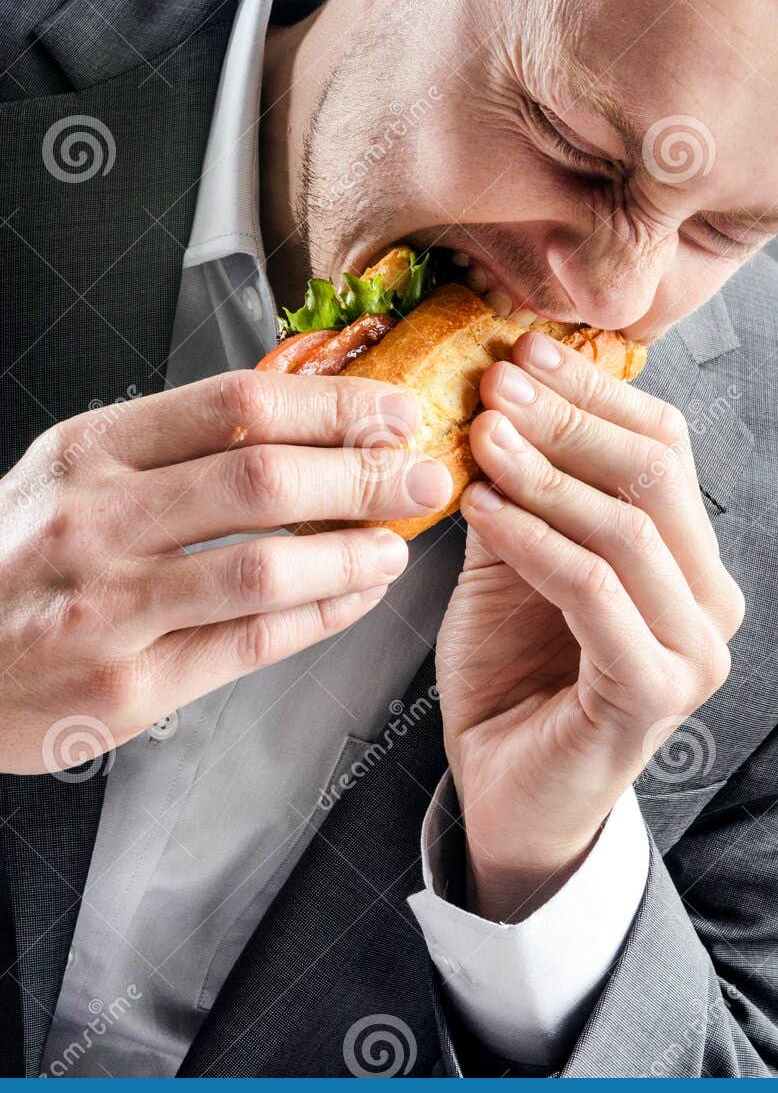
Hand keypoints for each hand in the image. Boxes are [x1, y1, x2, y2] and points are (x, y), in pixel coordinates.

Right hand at [0, 371, 451, 773]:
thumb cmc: (18, 558)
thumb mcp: (74, 472)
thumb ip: (173, 446)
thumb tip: (308, 420)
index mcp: (91, 449)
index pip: (236, 405)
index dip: (332, 404)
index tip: (392, 410)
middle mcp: (97, 521)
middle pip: (261, 479)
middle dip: (363, 473)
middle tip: (422, 474)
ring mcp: (107, 608)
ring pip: (263, 568)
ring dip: (352, 552)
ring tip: (395, 545)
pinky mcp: (125, 688)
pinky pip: (249, 645)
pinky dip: (319, 617)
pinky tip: (354, 598)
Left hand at [436, 331, 743, 921]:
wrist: (509, 797)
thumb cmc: (515, 674)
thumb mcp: (514, 558)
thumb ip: (525, 485)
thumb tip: (502, 390)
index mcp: (691, 559)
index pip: (663, 446)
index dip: (595, 391)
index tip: (522, 350)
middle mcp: (712, 601)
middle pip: (655, 477)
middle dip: (571, 419)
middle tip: (498, 384)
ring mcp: (693, 651)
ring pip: (628, 529)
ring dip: (547, 473)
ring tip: (481, 437)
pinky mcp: (654, 695)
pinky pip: (594, 592)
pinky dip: (535, 540)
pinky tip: (481, 506)